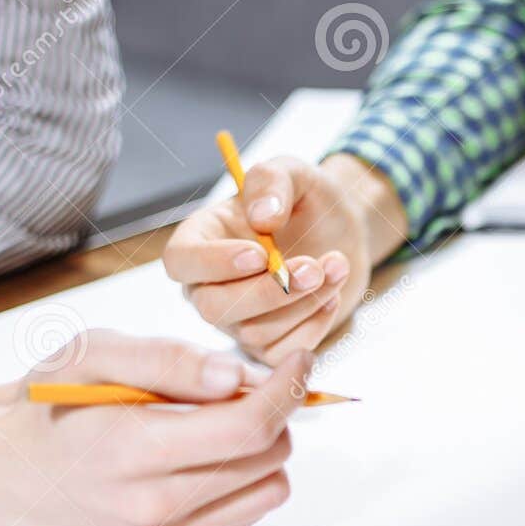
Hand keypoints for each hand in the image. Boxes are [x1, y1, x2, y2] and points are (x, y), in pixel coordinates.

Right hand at [0, 331, 310, 525]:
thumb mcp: (94, 353)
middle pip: (270, 456)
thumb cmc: (51, 405)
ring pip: (270, 489)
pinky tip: (201, 460)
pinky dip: (242, 482)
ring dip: (261, 451)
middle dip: (271, 413)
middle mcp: (154, 506)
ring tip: (214, 426)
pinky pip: (247, 516)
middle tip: (237, 390)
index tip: (298, 362)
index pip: (249, 427)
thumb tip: (235, 376)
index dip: (287, 388)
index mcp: (134, 449)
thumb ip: (167, 359)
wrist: (6, 471)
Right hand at [163, 153, 407, 364]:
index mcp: (200, 240)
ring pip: (254, 333)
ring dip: (303, 303)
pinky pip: (283, 352)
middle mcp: (209, 286)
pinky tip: (331, 294)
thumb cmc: (308, 201)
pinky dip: (314, 324)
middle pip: (215, 307)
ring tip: (336, 266)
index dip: (213, 262)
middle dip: (268, 292)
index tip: (259, 253)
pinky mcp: (268, 344)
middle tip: (314, 267)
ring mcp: (237, 321)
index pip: (180, 261)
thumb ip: (272, 182)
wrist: (345, 232)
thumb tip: (262, 217)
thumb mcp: (294, 173)